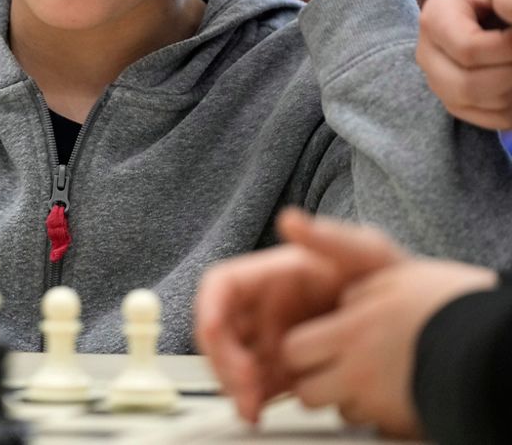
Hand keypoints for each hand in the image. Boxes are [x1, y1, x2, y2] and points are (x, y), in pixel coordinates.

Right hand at [195, 209, 403, 423]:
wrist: (423, 323)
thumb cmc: (392, 279)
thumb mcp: (367, 253)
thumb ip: (330, 237)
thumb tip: (288, 218)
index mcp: (272, 276)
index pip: (222, 286)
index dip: (209, 307)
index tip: (213, 332)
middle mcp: (264, 308)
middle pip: (220, 330)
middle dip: (222, 358)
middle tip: (244, 384)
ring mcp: (272, 340)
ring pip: (233, 363)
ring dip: (234, 385)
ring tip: (252, 407)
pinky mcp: (285, 370)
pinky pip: (256, 387)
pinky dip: (251, 401)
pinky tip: (259, 414)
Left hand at [282, 258, 496, 437]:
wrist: (501, 347)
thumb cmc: (454, 306)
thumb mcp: (395, 275)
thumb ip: (352, 285)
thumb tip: (333, 295)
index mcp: (352, 332)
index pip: (295, 349)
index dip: (302, 346)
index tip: (314, 340)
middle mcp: (360, 373)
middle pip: (308, 392)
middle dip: (316, 380)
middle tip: (335, 365)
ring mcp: (383, 405)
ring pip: (342, 413)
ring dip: (350, 399)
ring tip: (375, 378)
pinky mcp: (408, 427)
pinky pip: (378, 427)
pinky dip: (382, 415)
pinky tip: (399, 393)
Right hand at [416, 0, 511, 128]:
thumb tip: (506, 3)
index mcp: (434, 19)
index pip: (469, 50)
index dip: (508, 48)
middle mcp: (427, 55)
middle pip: (469, 86)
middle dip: (511, 74)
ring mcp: (437, 80)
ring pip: (477, 105)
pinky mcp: (454, 99)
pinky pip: (487, 119)